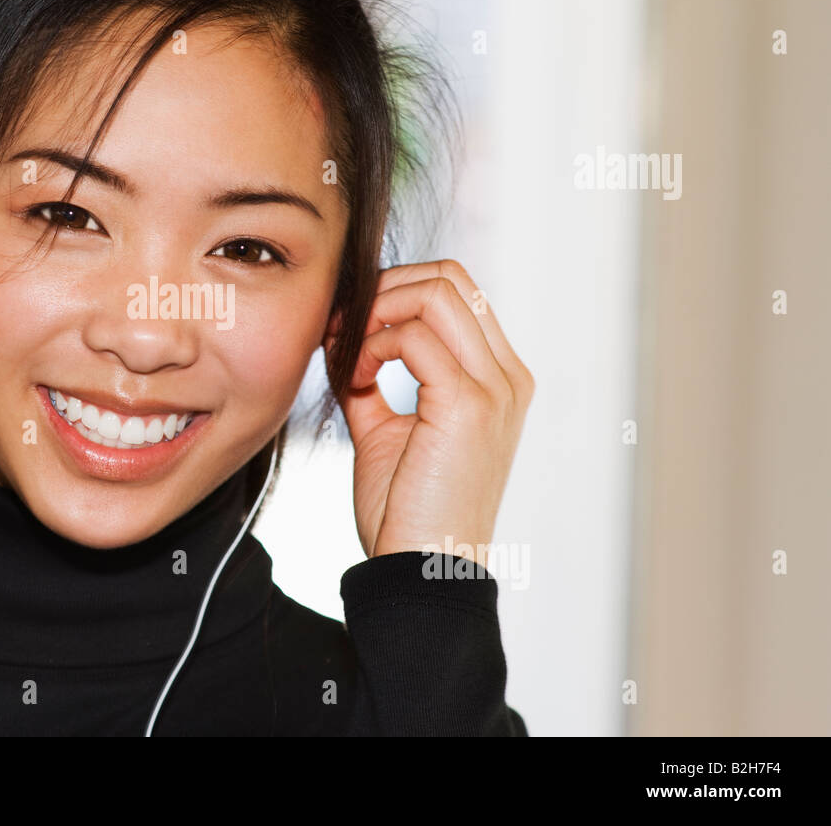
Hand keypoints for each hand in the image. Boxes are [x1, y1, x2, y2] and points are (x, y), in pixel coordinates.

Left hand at [324, 260, 533, 559]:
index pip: (457, 294)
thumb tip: (342, 341)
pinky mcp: (468, 404)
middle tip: (343, 327)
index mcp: (498, 381)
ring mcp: (495, 389)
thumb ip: (372, 384)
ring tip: (347, 350)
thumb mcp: (386, 433)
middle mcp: (507, 377)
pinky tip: (354, 376)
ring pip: (437, 291)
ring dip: (377, 308)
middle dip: (386, 288)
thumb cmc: (406, 513)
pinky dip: (372, 344)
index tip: (348, 326)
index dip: (396, 292)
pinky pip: (414, 336)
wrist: (422, 572)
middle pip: (452, 278)